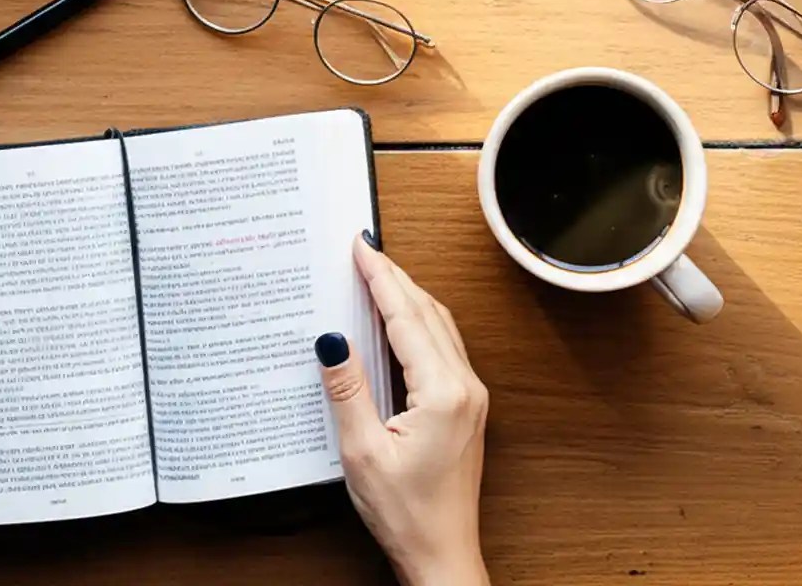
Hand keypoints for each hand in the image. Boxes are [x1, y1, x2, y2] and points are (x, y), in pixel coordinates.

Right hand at [316, 233, 489, 585]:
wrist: (442, 554)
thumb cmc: (406, 514)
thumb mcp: (362, 451)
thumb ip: (347, 390)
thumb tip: (331, 341)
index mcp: (443, 392)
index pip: (406, 317)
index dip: (380, 278)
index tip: (361, 247)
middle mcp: (465, 387)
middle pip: (428, 313)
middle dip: (395, 278)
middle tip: (363, 251)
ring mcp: (471, 397)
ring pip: (440, 328)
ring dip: (409, 298)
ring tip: (377, 276)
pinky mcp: (466, 408)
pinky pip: (444, 349)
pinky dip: (419, 324)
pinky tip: (398, 322)